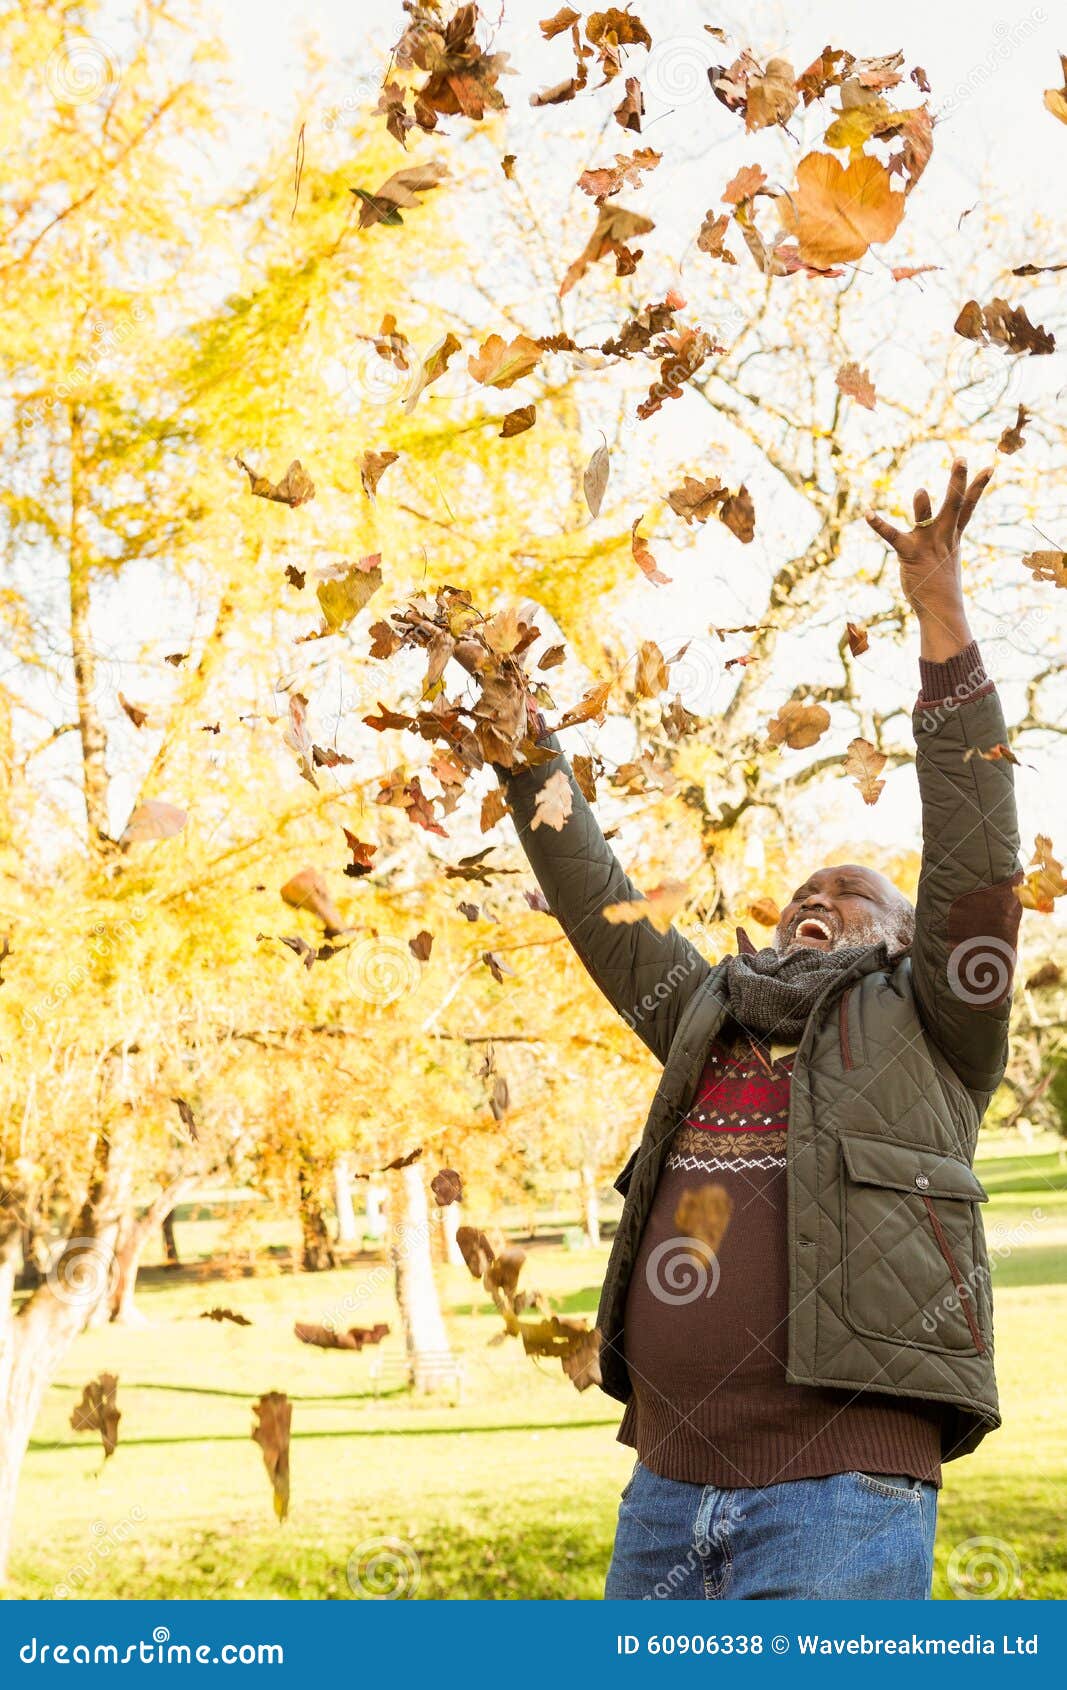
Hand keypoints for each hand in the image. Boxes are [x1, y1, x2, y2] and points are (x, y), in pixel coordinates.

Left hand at [865, 459, 991, 661]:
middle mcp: (943, 537)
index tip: (989, 466)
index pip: (968, 507)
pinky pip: (893, 536)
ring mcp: (928, 545)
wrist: (941, 611)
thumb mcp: (947, 559)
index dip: (978, 487)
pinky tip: (868, 513)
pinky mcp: (910, 554)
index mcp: (953, 536)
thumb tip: (944, 536)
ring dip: (922, 507)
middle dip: (958, 482)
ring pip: (927, 520)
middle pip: (955, 505)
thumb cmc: (941, 586)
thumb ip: (943, 540)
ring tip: (920, 491)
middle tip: (961, 458)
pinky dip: (879, 525)